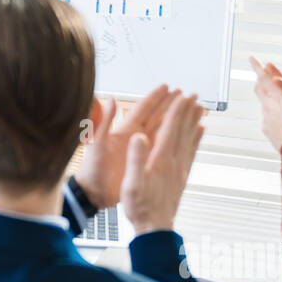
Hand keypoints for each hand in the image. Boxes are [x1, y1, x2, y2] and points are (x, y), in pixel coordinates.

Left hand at [75, 85, 175, 207]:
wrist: (94, 194)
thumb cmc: (92, 169)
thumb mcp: (97, 144)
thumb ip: (104, 123)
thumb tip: (110, 100)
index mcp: (125, 131)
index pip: (143, 109)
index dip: (155, 98)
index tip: (167, 87)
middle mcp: (135, 138)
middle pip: (157, 116)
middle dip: (170, 104)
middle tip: (185, 94)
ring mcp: (142, 150)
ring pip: (164, 131)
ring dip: (176, 120)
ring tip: (190, 110)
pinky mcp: (146, 162)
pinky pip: (164, 148)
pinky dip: (175, 141)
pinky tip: (184, 137)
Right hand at [119, 92, 205, 233]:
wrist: (154, 229)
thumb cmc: (141, 207)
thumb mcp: (132, 183)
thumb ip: (136, 158)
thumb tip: (139, 136)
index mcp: (160, 160)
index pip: (170, 129)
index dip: (176, 111)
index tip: (182, 95)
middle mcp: (174, 162)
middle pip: (183, 131)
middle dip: (188, 111)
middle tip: (195, 95)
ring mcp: (180, 169)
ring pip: (190, 140)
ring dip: (195, 122)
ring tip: (201, 108)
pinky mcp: (181, 176)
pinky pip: (191, 153)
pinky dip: (197, 140)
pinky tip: (200, 133)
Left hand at [250, 57, 281, 157]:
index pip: (266, 78)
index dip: (259, 68)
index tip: (253, 59)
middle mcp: (271, 106)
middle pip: (260, 89)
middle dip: (260, 79)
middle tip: (261, 72)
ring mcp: (268, 118)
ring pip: (262, 102)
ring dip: (265, 94)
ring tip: (269, 91)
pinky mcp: (267, 129)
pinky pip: (265, 117)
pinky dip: (269, 111)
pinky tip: (274, 113)